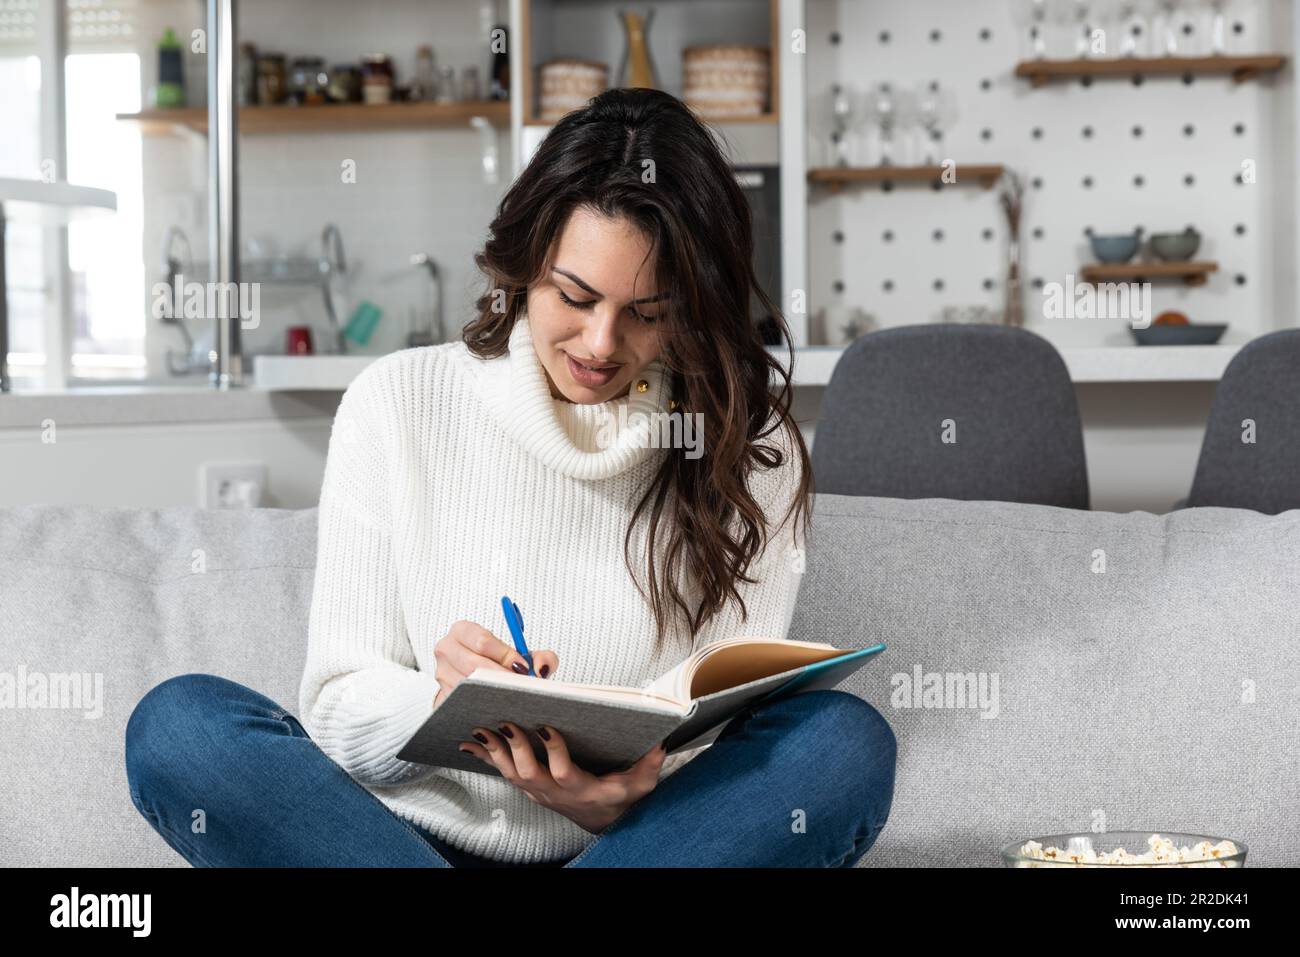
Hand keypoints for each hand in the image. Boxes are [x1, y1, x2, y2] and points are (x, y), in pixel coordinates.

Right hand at [432, 620, 558, 707]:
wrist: (477, 677)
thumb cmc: (500, 662)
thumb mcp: (522, 655)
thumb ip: (541, 657)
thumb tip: (541, 670)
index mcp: (462, 631)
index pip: (483, 641)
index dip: (506, 656)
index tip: (523, 667)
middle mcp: (446, 650)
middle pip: (473, 665)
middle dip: (501, 677)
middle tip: (520, 686)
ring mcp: (441, 675)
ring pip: (468, 686)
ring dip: (493, 693)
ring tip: (512, 696)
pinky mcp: (442, 696)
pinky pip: (463, 703)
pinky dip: (483, 706)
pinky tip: (499, 707)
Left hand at [458, 722, 666, 833]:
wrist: (600, 818)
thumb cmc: (618, 797)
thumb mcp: (639, 784)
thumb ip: (649, 765)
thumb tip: (659, 743)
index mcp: (582, 790)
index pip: (563, 773)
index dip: (553, 752)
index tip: (546, 727)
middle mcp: (556, 793)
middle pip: (528, 774)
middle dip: (513, 748)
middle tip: (503, 722)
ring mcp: (539, 792)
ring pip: (511, 774)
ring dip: (494, 752)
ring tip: (480, 729)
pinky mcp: (529, 787)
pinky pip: (504, 772)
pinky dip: (486, 757)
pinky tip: (470, 743)